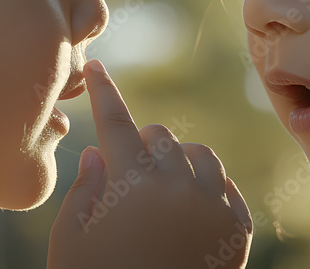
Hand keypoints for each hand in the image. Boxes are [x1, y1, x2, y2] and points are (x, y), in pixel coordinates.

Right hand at [49, 60, 251, 268]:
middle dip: (140, 144)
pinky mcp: (238, 232)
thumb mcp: (72, 242)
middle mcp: (177, 186)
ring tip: (159, 190)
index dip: (103, 92)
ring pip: (199, 156)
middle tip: (126, 171)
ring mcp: (213, 208)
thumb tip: (99, 152)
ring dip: (177, 162)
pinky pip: (226, 188)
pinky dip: (207, 189)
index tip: (96, 67)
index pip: (114, 122)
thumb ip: (84, 190)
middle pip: (160, 137)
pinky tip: (189, 209)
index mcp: (130, 183)